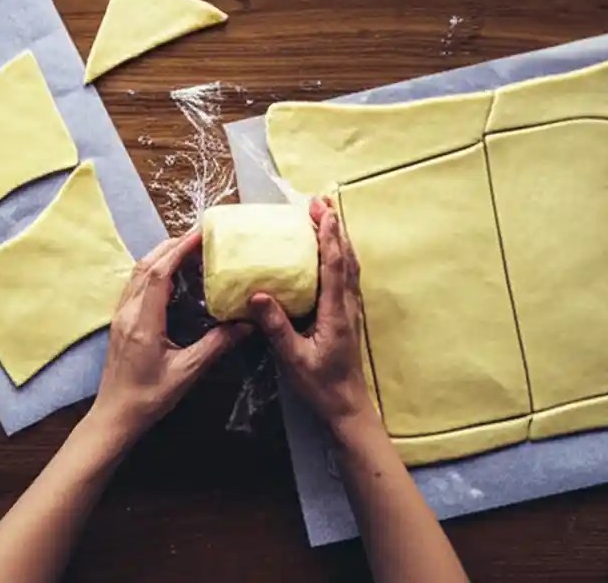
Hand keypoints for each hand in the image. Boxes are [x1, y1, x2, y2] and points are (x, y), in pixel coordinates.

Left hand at [90, 230, 251, 445]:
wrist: (115, 415)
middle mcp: (127, 312)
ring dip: (160, 255)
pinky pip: (135, 285)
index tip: (200, 236)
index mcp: (142, 322)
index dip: (178, 250)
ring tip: (187, 248)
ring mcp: (120, 315)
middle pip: (146, 265)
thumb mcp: (187, 372)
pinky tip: (169, 274)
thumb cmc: (149, 397)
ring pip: (137, 273)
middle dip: (171, 246)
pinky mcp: (120, 321)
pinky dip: (153, 270)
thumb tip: (245, 325)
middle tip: (199, 236)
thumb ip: (215, 345)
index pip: (158, 274)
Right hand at [249, 197, 374, 427]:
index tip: (322, 211)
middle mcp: (347, 305)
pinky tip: (327, 252)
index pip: (334, 265)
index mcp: (336, 312)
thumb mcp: (293, 358)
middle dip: (334, 227)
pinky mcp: (346, 315)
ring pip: (349, 265)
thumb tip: (257, 295)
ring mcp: (349, 309)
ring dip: (337, 238)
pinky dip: (338, 256)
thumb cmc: (321, 385)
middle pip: (345, 257)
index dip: (328, 236)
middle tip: (319, 202)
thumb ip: (276, 327)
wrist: (347, 405)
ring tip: (324, 217)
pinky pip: (346, 276)